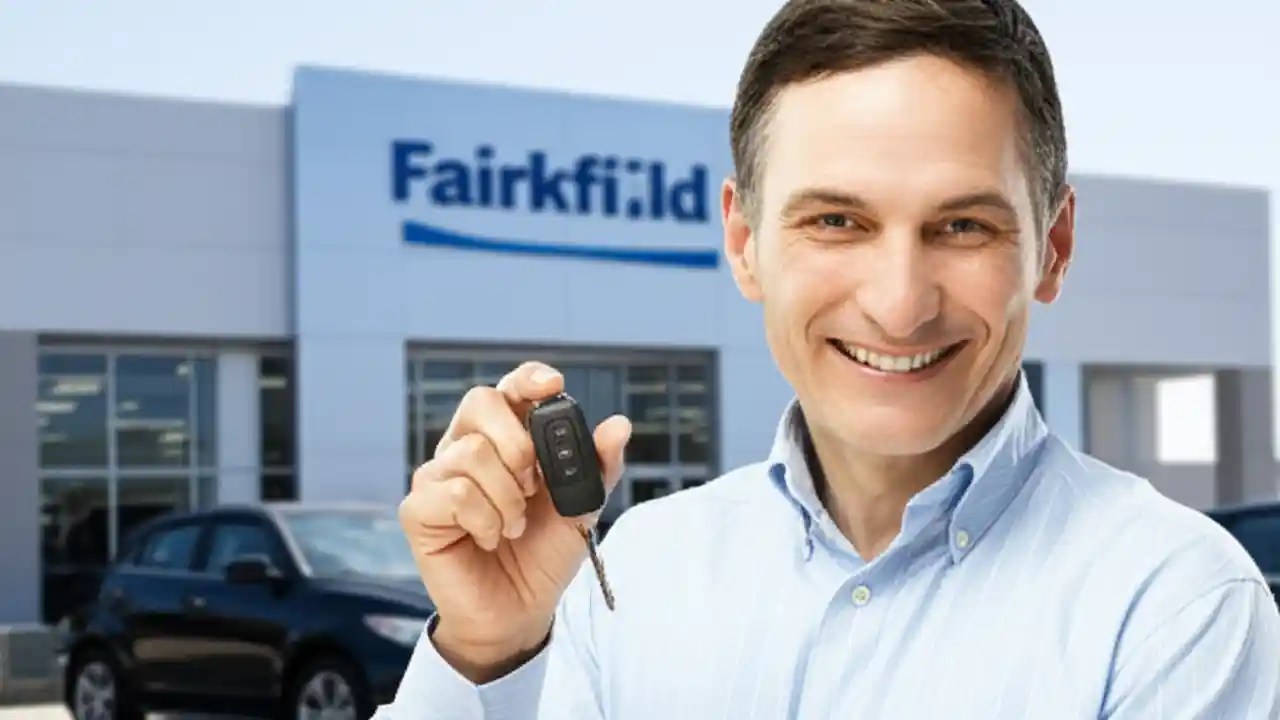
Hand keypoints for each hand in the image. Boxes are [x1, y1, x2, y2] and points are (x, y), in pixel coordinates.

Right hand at [398, 361, 630, 680]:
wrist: (520, 610)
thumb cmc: (543, 552)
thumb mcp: (583, 507)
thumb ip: (599, 466)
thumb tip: (619, 425)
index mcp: (505, 437)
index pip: (510, 387)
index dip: (528, 378)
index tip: (554, 385)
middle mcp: (466, 446)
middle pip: (480, 401)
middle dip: (518, 442)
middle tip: (533, 484)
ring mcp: (438, 476)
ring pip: (471, 452)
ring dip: (507, 496)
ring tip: (515, 525)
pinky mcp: (419, 509)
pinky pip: (454, 492)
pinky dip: (486, 520)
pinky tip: (491, 538)